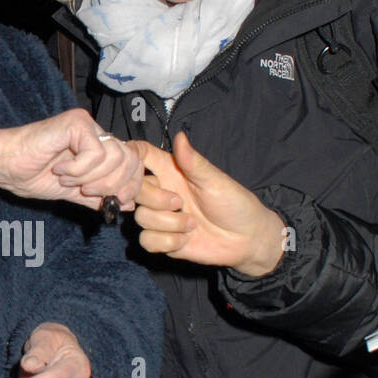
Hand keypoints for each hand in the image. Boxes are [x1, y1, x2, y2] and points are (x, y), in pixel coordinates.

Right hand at [0, 109, 143, 208]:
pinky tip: (60, 168)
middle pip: (130, 159)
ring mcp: (87, 125)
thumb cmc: (32, 174)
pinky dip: (79, 169)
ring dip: (91, 177)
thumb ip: (99, 197)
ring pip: (114, 156)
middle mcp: (96, 131)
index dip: (131, 184)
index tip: (113, 201)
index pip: (134, 162)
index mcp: (98, 146)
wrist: (7, 166)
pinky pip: (95, 153)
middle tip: (87, 191)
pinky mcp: (77, 122)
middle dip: (112, 183)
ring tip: (68, 179)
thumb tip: (128, 205)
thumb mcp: (73, 192)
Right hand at [132, 134, 286, 275]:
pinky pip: (146, 240)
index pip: (142, 156)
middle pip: (135, 189)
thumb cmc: (235, 204)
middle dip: (155, 199)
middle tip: (180, 204)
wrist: (247, 239)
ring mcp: (162, 217)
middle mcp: (163, 192)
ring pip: (141, 218)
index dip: (131, 157)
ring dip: (168, 224)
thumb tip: (179, 136)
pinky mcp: (163, 239)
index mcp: (173, 171)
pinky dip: (167, 241)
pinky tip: (186, 240)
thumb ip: (193, 161)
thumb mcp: (216, 180)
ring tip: (192, 225)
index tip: (134, 167)